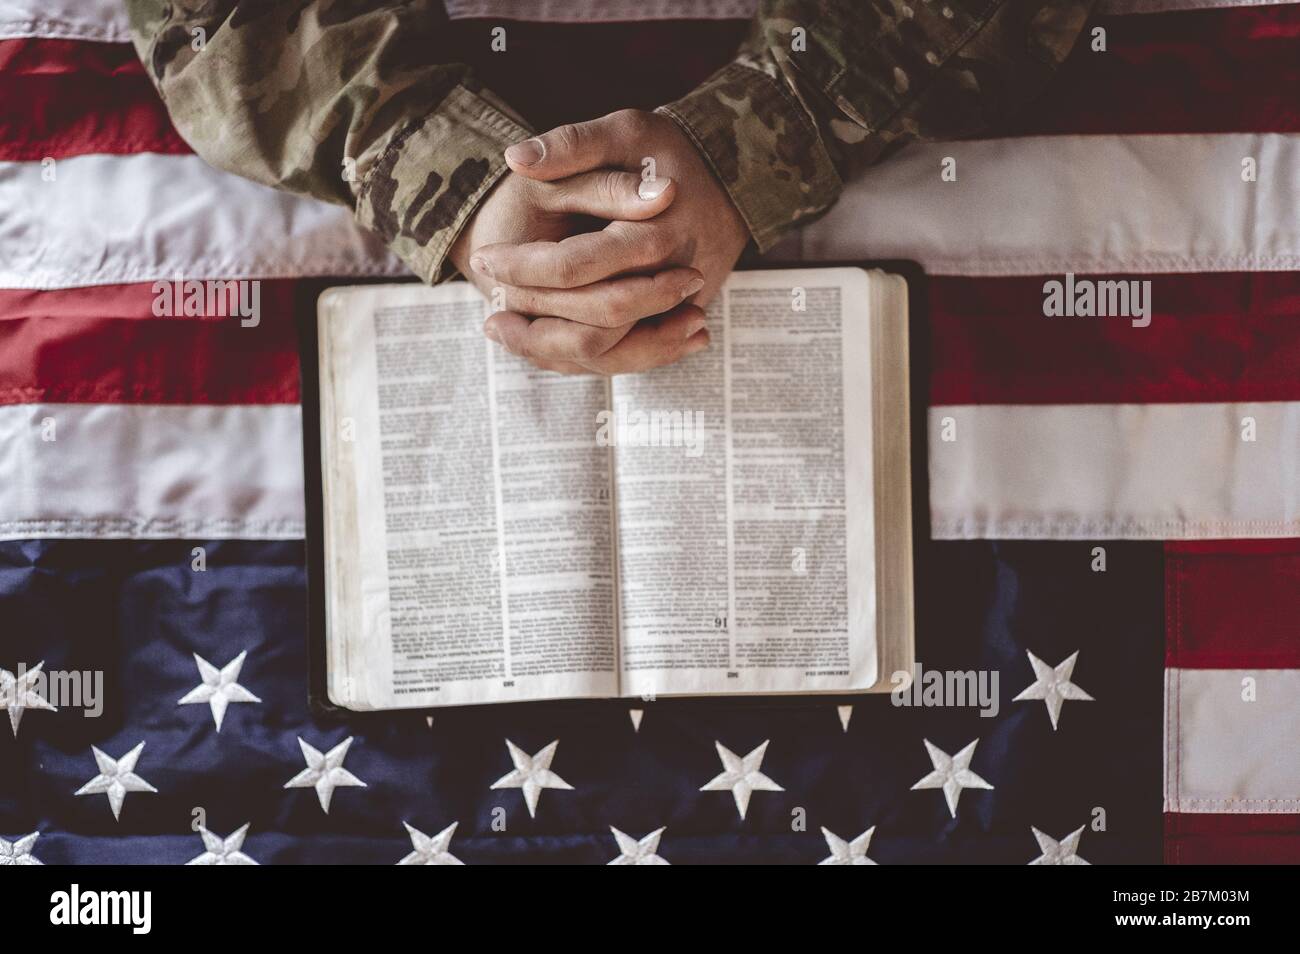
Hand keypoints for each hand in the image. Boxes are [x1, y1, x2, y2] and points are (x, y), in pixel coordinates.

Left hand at [474, 109, 750, 373]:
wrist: (733, 178)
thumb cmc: (671, 150)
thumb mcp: (626, 130)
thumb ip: (573, 145)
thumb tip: (515, 159)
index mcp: (654, 232)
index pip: (575, 265)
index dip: (524, 266)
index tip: (484, 259)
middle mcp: (672, 278)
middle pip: (595, 322)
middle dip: (536, 317)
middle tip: (489, 308)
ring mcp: (680, 308)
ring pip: (612, 353)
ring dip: (552, 349)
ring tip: (502, 332)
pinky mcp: (679, 321)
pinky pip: (628, 356)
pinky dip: (582, 355)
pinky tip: (540, 342)